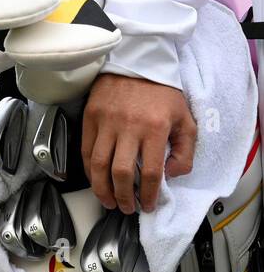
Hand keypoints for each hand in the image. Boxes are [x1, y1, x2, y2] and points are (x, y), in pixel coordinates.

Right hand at [82, 73, 196, 214]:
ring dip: (102, 188)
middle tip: (127, 208)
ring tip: (108, 200)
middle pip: (122, 172)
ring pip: (99, 164)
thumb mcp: (185, 120)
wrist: (137, 63)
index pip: (151, 172)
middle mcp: (129, 126)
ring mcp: (106, 121)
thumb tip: (171, 174)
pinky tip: (95, 179)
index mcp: (155, 128)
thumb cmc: (162, 92)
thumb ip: (185, 151)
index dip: (150, 195)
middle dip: (124, 197)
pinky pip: (86, 149)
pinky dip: (88, 169)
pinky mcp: (90, 116)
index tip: (149, 205)